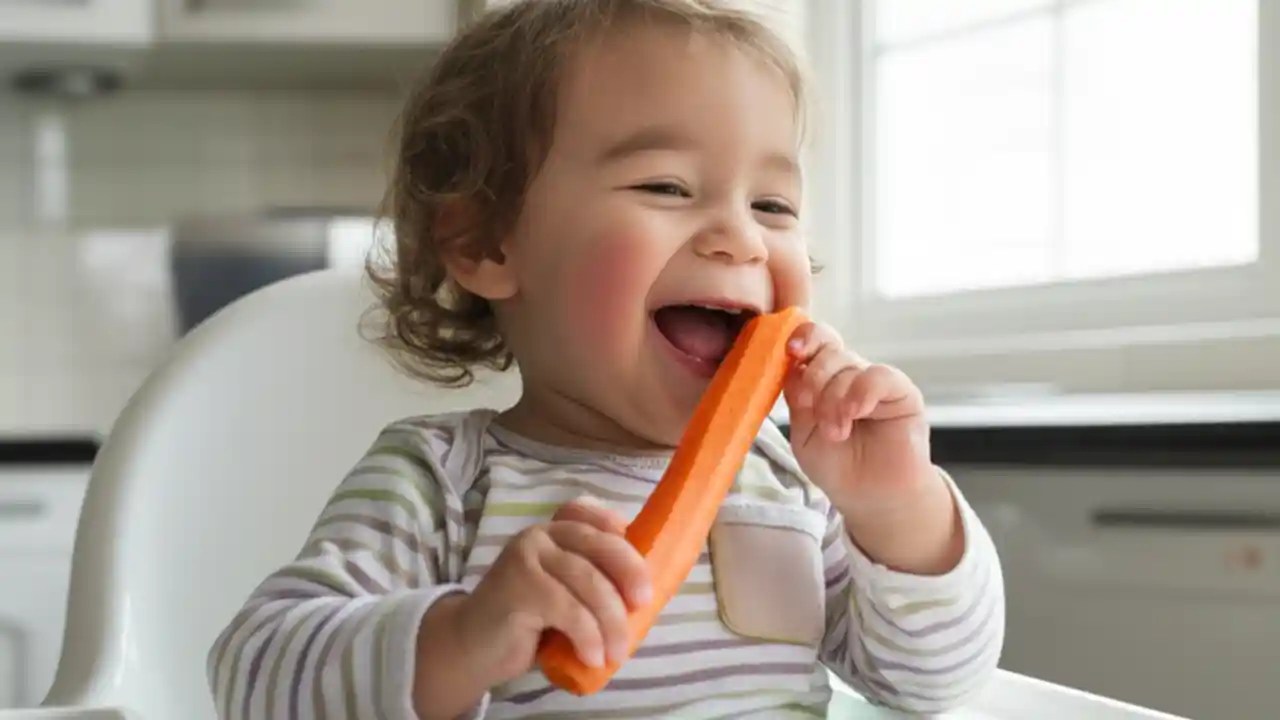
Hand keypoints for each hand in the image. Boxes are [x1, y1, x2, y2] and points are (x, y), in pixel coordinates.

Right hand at [452, 498, 651, 687]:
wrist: (472, 645)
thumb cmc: (526, 622)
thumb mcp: (563, 592)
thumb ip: (590, 578)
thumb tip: (643, 592)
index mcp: (551, 531)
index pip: (586, 513)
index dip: (616, 528)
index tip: (632, 548)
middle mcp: (538, 536)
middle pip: (599, 544)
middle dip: (631, 573)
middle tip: (644, 604)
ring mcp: (526, 559)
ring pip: (589, 583)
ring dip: (612, 622)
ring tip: (617, 651)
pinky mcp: (520, 588)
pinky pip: (570, 611)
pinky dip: (589, 636)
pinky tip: (593, 656)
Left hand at [784, 321, 936, 517]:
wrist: (869, 496)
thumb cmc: (836, 465)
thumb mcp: (803, 432)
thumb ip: (797, 399)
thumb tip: (793, 366)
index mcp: (823, 378)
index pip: (815, 341)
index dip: (803, 339)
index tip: (792, 352)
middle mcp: (849, 374)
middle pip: (828, 352)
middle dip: (814, 381)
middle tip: (811, 412)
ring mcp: (875, 382)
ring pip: (850, 366)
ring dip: (834, 399)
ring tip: (835, 432)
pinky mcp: (902, 394)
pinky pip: (880, 377)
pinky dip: (861, 392)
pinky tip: (855, 413)